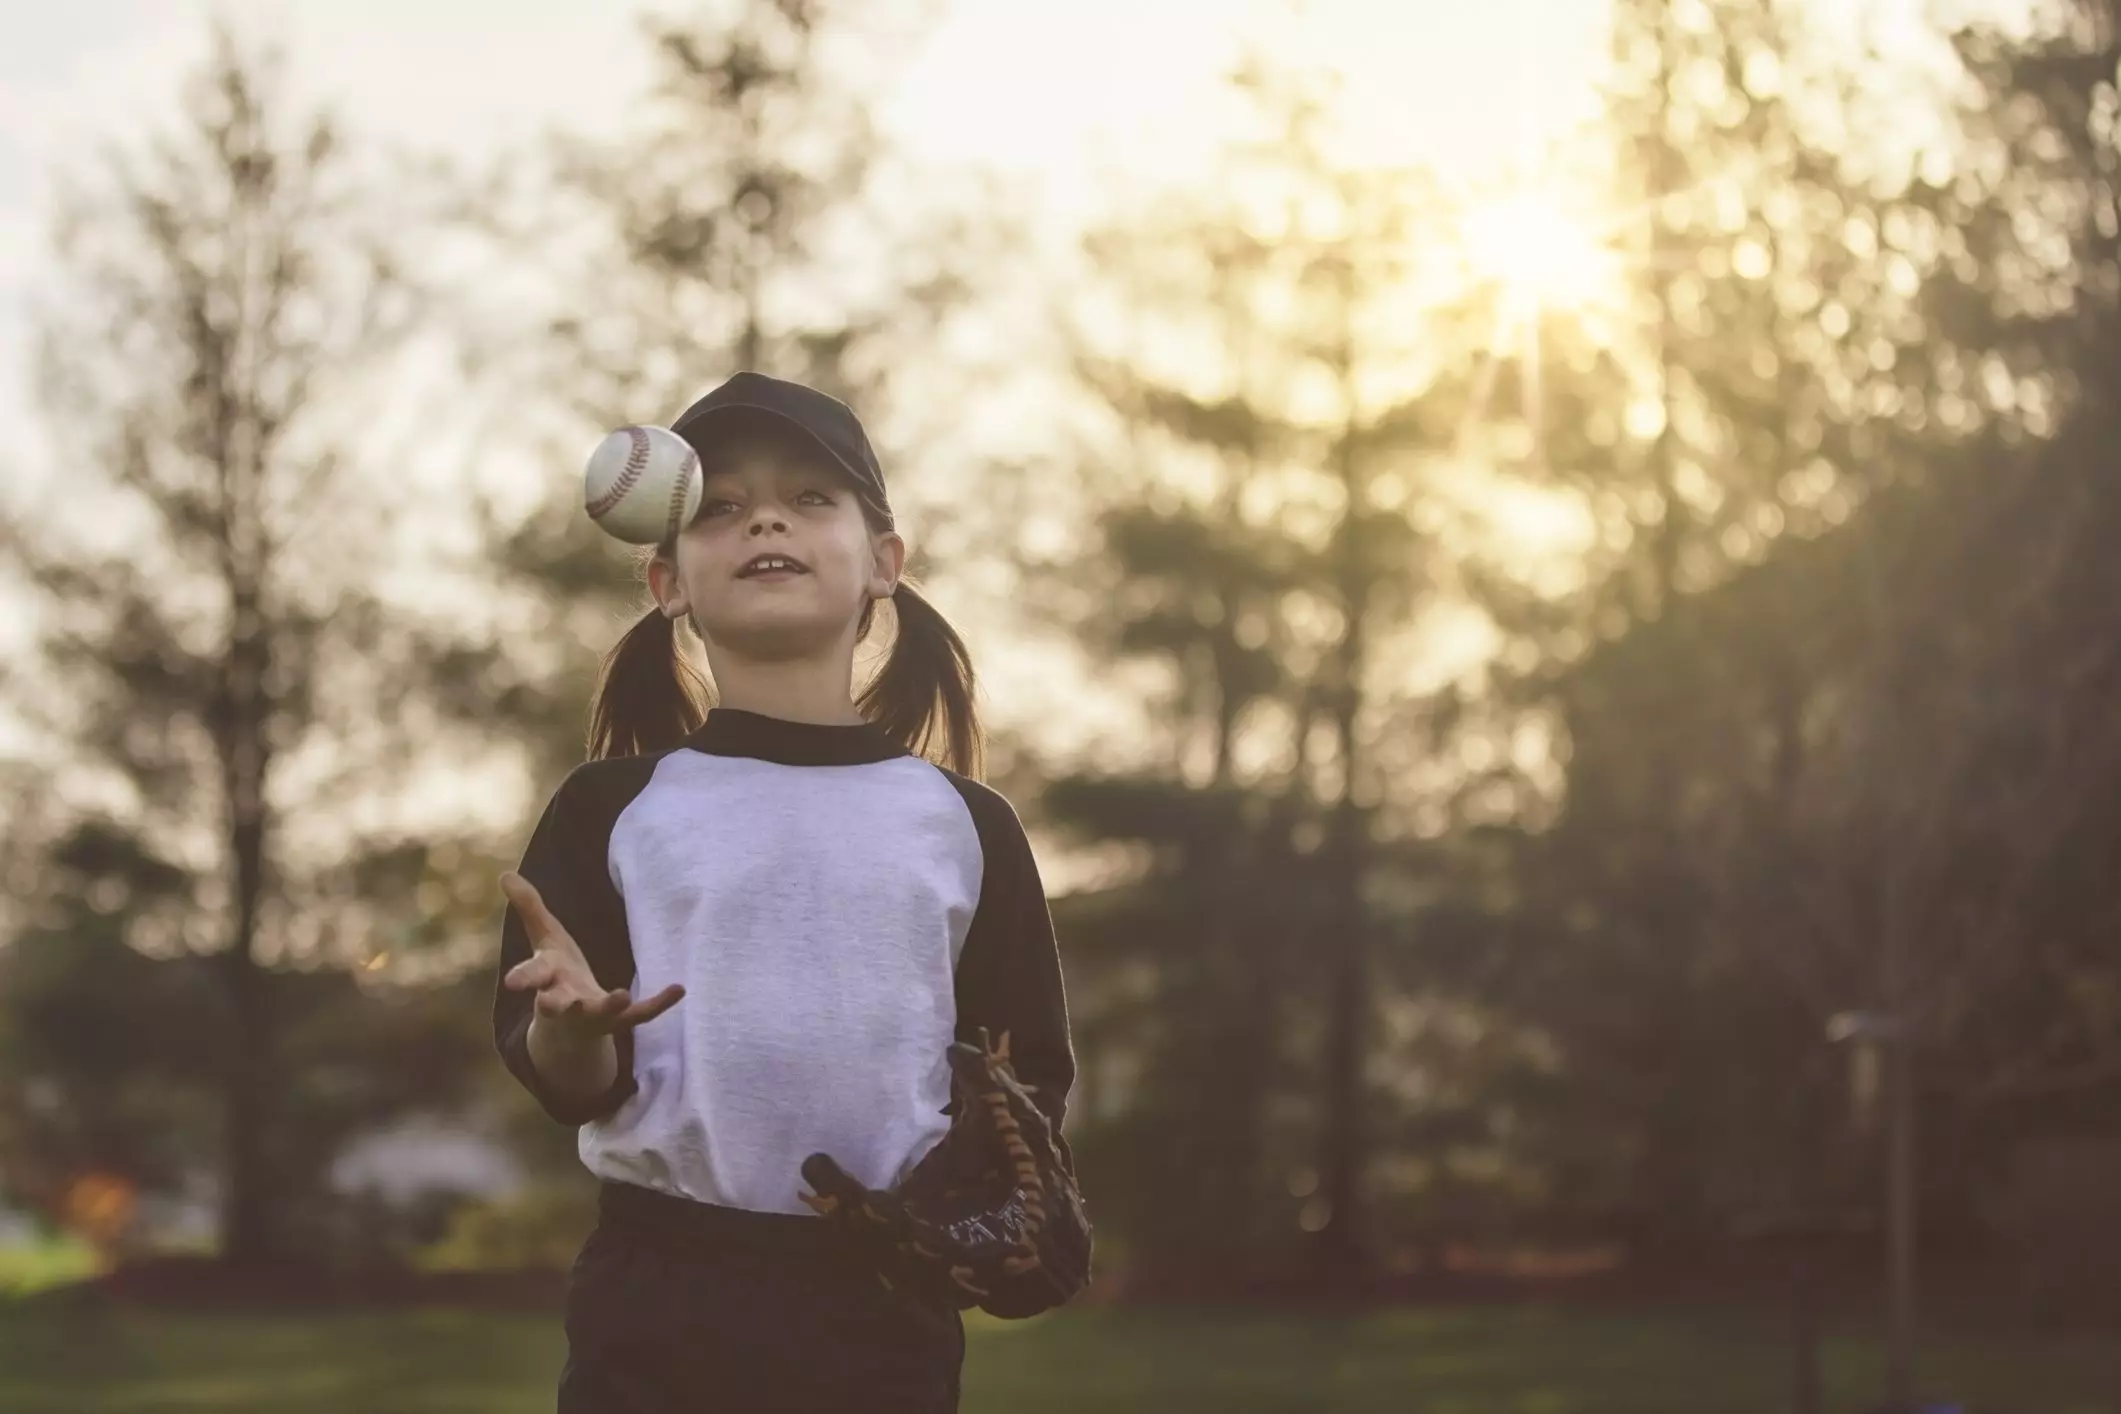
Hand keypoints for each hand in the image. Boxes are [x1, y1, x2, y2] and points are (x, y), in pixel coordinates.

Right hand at [500, 871, 683, 1039]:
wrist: (571, 1028)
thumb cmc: (556, 975)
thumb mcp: (545, 940)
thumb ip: (530, 908)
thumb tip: (505, 874)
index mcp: (547, 979)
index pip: (532, 977)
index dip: (522, 979)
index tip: (512, 983)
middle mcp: (566, 1001)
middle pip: (557, 1004)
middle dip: (553, 1004)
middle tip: (548, 1004)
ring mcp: (593, 1015)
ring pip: (599, 1013)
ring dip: (609, 1005)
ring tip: (620, 996)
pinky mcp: (619, 1021)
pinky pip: (641, 1014)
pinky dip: (659, 1003)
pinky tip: (679, 989)